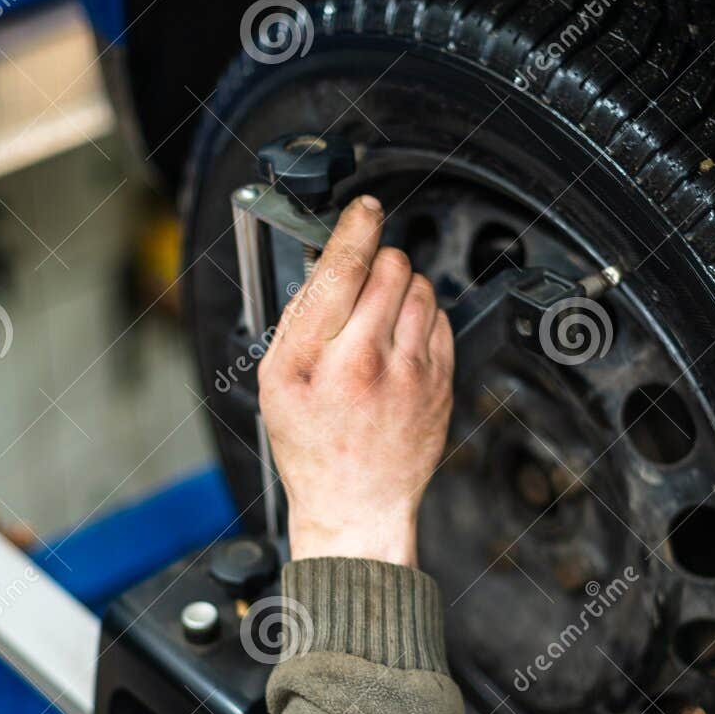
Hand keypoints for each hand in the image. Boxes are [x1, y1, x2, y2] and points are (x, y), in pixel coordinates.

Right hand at [258, 195, 453, 565]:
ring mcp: (409, 374)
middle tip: (364, 280)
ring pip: (420, 287)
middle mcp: (363, 362)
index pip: (342, 267)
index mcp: (313, 360)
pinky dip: (423, 316)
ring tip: (381, 316)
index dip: (356, 226)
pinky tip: (401, 342)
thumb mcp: (274, 382)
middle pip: (388, 267)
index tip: (364, 209)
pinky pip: (440, 318)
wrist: (356, 504)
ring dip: (402, 286)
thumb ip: (297, 319)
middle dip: (377, 260)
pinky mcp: (440, 384)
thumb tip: (325, 265)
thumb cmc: (312, 446)